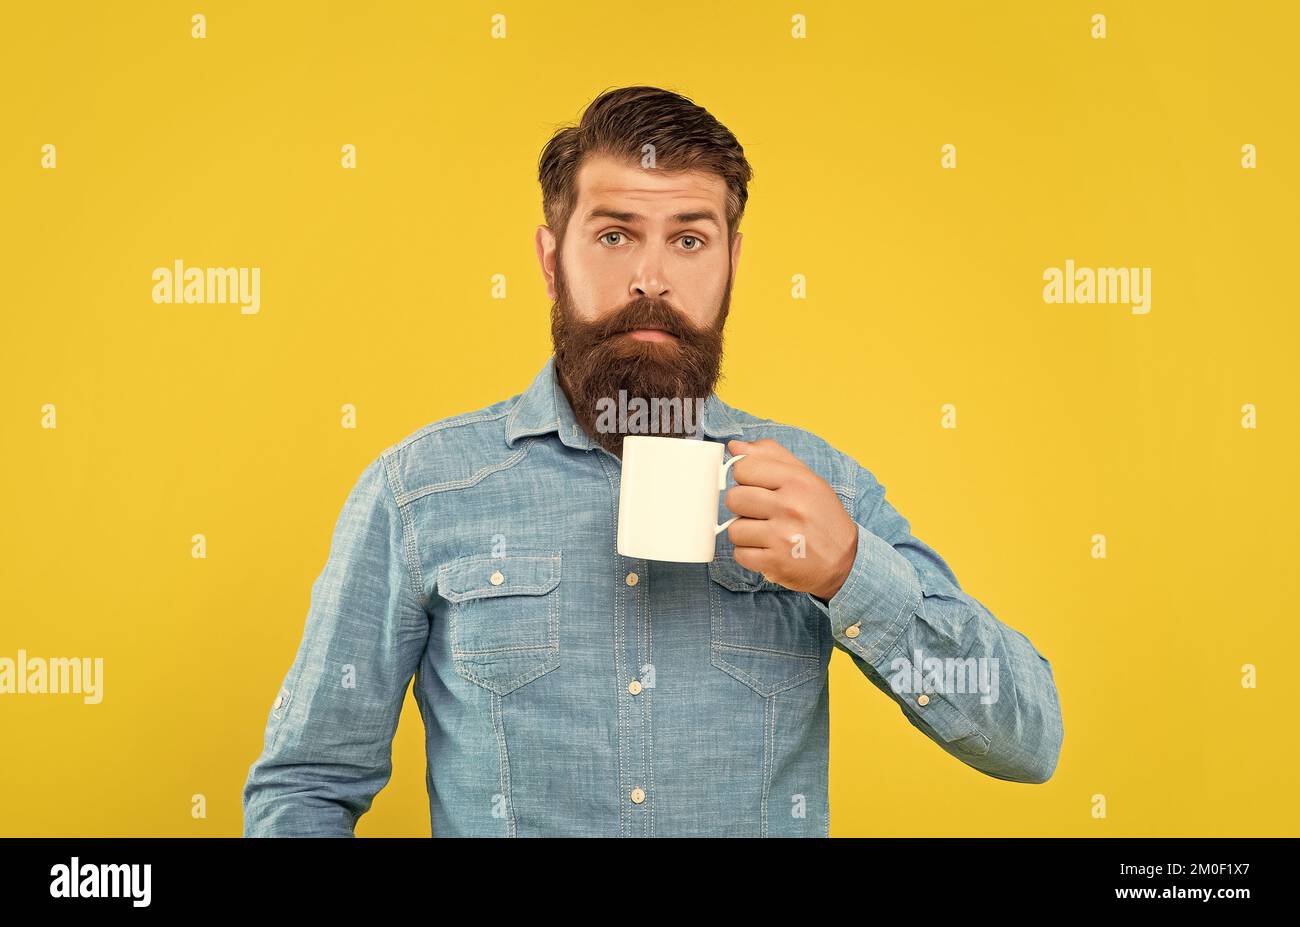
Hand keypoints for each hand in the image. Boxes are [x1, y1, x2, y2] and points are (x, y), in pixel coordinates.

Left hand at [723, 438, 858, 602]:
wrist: (845, 560)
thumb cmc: (821, 515)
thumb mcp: (806, 478)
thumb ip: (770, 456)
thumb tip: (734, 446)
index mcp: (797, 481)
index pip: (743, 468)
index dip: (745, 478)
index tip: (758, 487)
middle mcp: (790, 507)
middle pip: (734, 498)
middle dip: (742, 507)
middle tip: (761, 513)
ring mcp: (783, 537)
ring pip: (734, 529)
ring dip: (745, 533)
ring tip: (765, 533)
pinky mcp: (776, 563)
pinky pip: (740, 554)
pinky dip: (749, 555)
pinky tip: (767, 550)